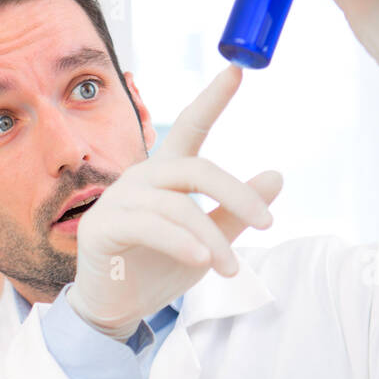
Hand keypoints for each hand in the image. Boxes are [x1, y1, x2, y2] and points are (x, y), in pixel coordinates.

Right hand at [68, 66, 281, 337]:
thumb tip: (276, 176)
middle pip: (196, 169)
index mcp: (165, 174)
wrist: (116, 309)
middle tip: (267, 223)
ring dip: (211, 238)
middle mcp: (141, 177)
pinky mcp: (102, 227)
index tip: (237, 70)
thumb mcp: (207, 241)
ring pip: (177, 206)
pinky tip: (202, 261)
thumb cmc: (157, 269)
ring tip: (231, 267)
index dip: (212, 99)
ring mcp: (118, 200)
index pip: (190, 128)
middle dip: (236, 194)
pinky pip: (150, 227)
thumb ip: (234, 211)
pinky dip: (181, 243)